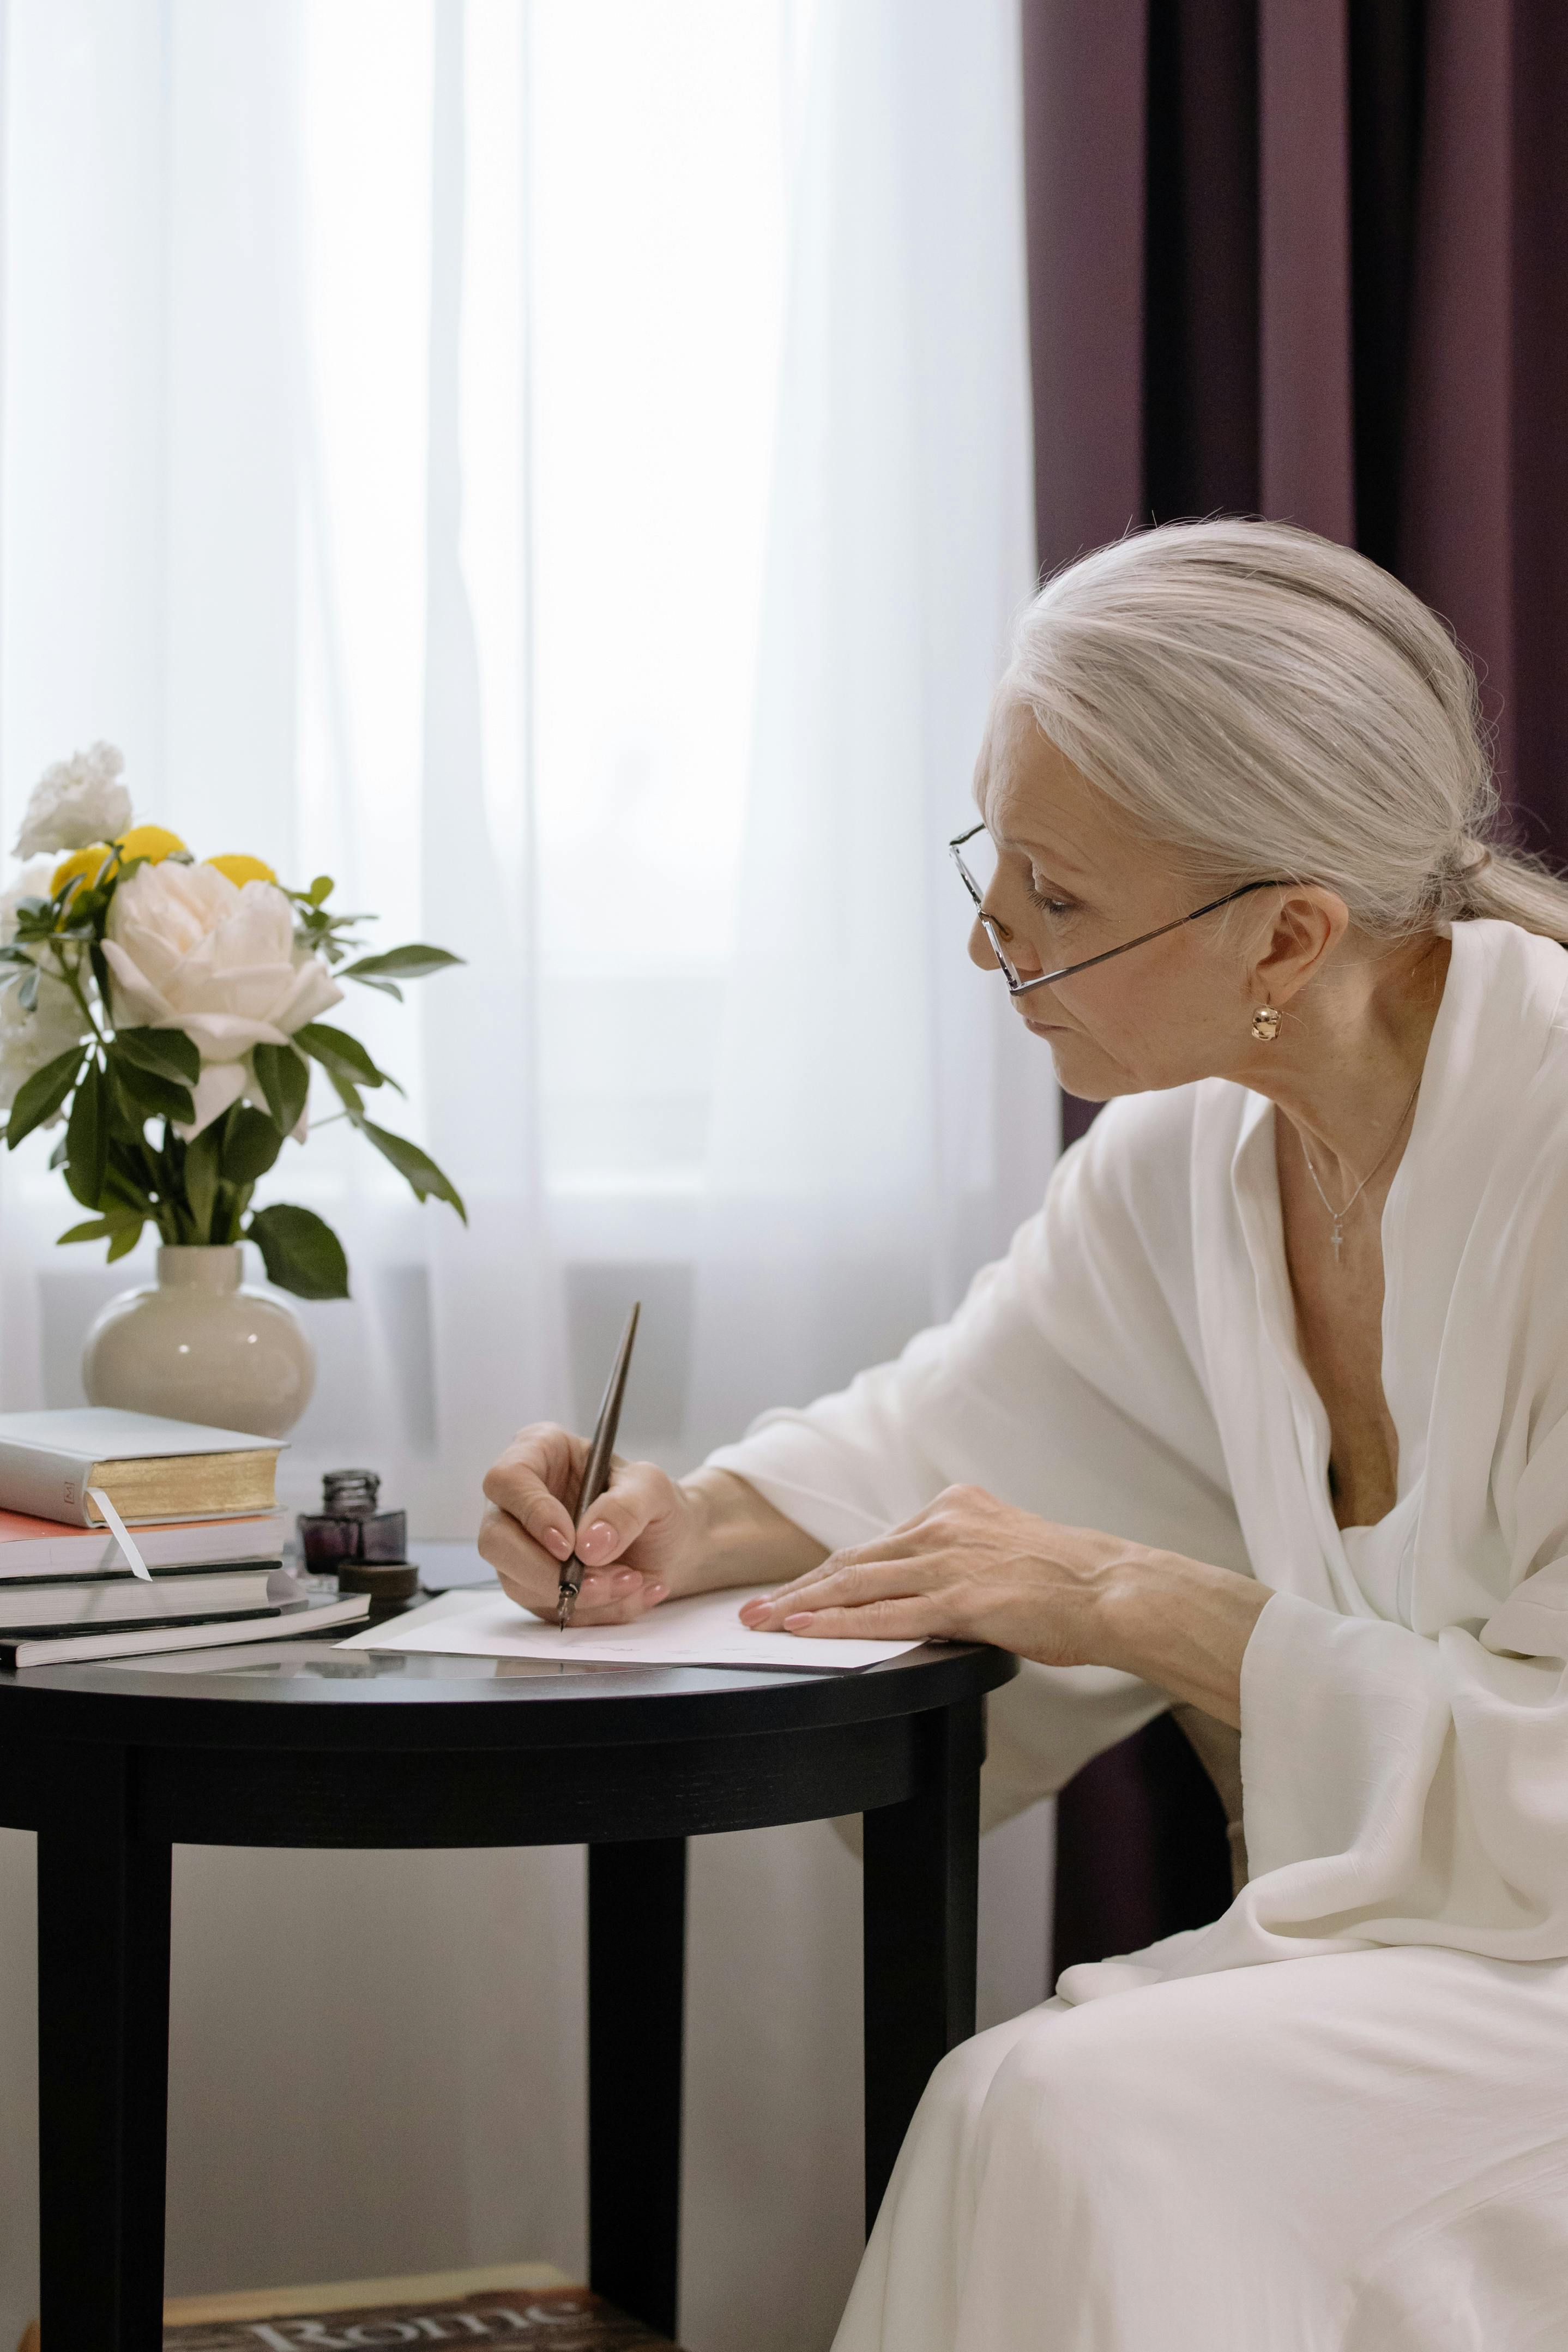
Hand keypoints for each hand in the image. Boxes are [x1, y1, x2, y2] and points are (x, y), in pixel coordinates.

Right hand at [480, 1421, 707, 1624]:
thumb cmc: (648, 1500)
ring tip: (633, 1580)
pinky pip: (549, 1609)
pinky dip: (595, 1610)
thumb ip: (625, 1508)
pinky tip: (633, 1593)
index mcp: (538, 1454)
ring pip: (519, 1583)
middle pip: (496, 1541)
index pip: (507, 1480)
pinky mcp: (533, 1586)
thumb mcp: (652, 1488)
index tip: (569, 1543)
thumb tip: (588, 1545)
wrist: (668, 1541)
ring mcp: (519, 1547)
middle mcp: (517, 1503)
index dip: (532, 1513)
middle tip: (601, 1580)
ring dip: (579, 1595)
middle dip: (548, 1572)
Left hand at [737, 1484, 1127, 1662]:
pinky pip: (885, 1613)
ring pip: (858, 1584)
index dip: (829, 1573)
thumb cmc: (1071, 1581)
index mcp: (956, 1509)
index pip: (876, 1546)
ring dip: (802, 1604)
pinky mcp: (961, 1598)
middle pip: (854, 1562)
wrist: (1115, 1589)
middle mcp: (945, 1527)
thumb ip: (960, 1561)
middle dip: (798, 1588)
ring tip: (762, 1622)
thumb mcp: (1006, 1550)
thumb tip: (927, 1591)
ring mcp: (950, 1561)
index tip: (796, 1589)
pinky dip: (838, 1622)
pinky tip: (805, 1629)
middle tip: (753, 1608)